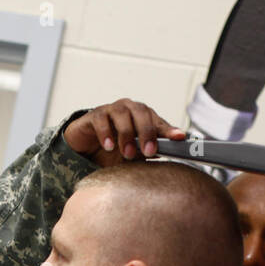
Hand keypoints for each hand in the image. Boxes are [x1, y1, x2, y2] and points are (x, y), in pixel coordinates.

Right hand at [63, 99, 186, 167]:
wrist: (85, 150)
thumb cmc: (111, 150)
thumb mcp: (132, 155)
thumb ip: (147, 152)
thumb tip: (166, 156)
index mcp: (142, 118)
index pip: (158, 122)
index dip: (169, 129)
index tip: (179, 138)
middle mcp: (129, 110)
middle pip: (142, 112)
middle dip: (147, 132)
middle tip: (148, 151)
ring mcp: (111, 110)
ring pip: (122, 114)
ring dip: (126, 134)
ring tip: (126, 153)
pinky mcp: (94, 116)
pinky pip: (101, 119)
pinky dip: (106, 132)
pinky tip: (109, 146)